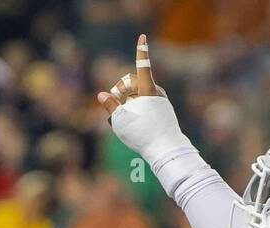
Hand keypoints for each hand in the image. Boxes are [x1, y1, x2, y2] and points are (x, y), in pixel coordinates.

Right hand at [96, 35, 189, 164]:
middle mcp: (157, 93)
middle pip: (133, 83)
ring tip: (127, 117)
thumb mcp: (121, 120)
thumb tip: (102, 95)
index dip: (141, 51)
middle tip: (116, 103)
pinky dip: (137, 109)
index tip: (143, 36)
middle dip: (121, 90)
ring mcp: (161, 102)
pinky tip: (136, 122)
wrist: (167, 151)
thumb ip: (111, 105)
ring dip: (129, 100)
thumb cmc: (143, 135)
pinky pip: (146, 104)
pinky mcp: (163, 111)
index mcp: (148, 91)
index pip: (142, 67)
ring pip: (138, 94)